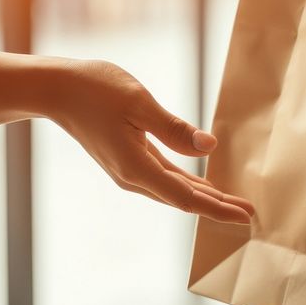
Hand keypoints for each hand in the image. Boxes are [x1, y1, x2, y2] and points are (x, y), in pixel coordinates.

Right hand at [0, 42, 253, 223]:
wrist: (55, 89)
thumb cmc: (95, 89)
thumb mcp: (139, 102)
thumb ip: (174, 128)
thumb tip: (209, 148)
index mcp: (137, 168)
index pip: (187, 197)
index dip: (219, 208)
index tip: (246, 216)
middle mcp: (133, 177)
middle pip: (184, 199)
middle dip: (218, 206)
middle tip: (250, 213)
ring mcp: (129, 171)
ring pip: (175, 191)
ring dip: (205, 197)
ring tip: (232, 202)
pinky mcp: (127, 160)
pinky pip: (164, 178)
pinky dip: (187, 184)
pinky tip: (202, 184)